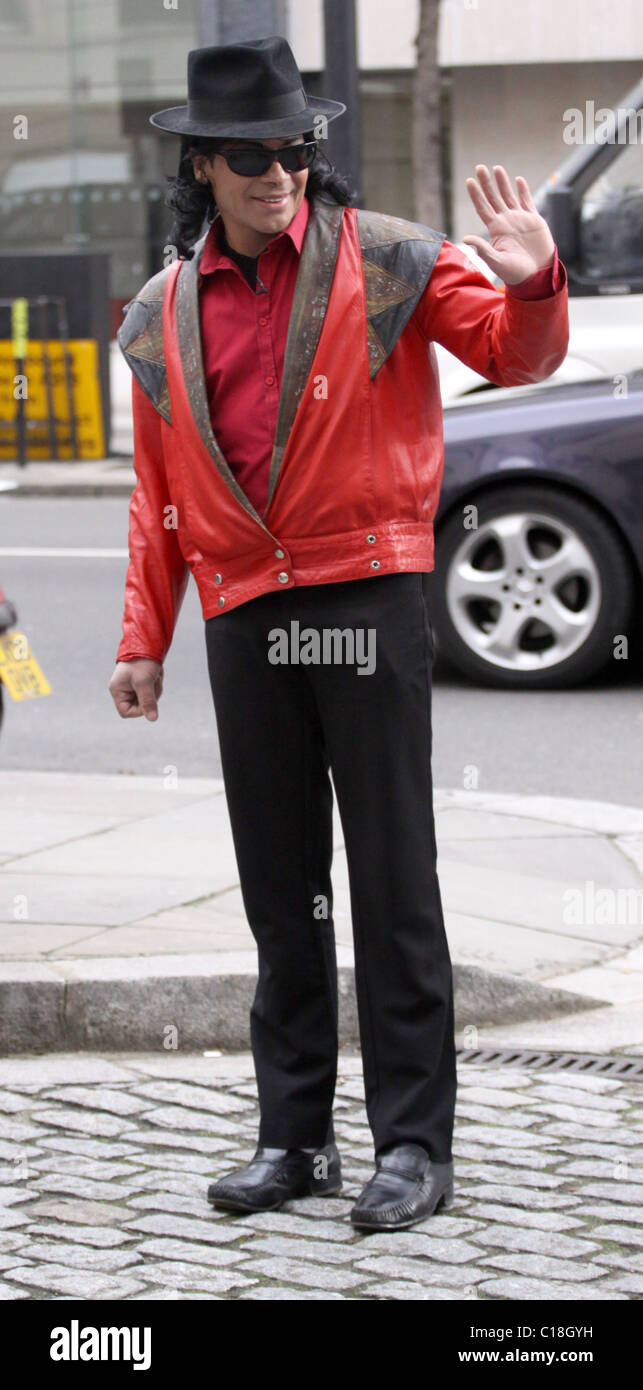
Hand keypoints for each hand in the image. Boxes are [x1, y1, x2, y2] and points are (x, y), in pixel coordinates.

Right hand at [108, 658, 162, 719]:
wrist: (148, 642)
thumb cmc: (142, 661)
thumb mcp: (144, 682)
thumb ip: (148, 701)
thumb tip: (153, 719)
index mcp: (117, 690)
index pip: (126, 712)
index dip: (139, 710)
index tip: (149, 700)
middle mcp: (123, 690)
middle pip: (139, 706)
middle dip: (150, 696)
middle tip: (153, 682)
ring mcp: (132, 686)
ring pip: (148, 699)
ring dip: (155, 689)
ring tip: (154, 675)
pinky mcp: (142, 682)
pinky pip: (152, 692)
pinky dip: (156, 684)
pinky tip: (156, 674)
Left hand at [462, 164, 555, 284]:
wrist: (537, 274)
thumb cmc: (516, 273)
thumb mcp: (497, 262)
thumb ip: (483, 249)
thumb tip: (465, 239)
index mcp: (496, 230)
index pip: (483, 208)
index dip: (476, 195)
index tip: (469, 181)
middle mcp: (506, 222)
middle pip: (493, 198)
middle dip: (487, 183)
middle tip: (480, 167)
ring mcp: (519, 219)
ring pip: (509, 196)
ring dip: (503, 182)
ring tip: (497, 168)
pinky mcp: (534, 220)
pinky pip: (527, 201)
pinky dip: (523, 190)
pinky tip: (518, 180)